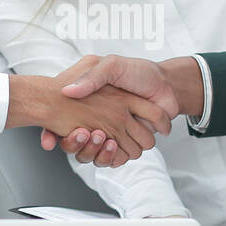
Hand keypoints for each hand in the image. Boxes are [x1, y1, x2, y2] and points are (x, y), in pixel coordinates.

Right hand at [8, 58, 172, 164]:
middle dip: (81, 145)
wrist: (167, 85)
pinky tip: (116, 145)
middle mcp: (96, 121)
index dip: (57, 133)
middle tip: (90, 133)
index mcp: (87, 104)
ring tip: (108, 140)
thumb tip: (68, 91)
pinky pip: (114, 160)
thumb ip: (93, 77)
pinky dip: (115, 157)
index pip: (60, 125)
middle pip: (76, 146)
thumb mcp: (112, 66)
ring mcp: (112, 134)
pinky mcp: (127, 144)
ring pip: (94, 156)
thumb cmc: (138, 72)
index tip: (70, 129)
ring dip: (100, 152)